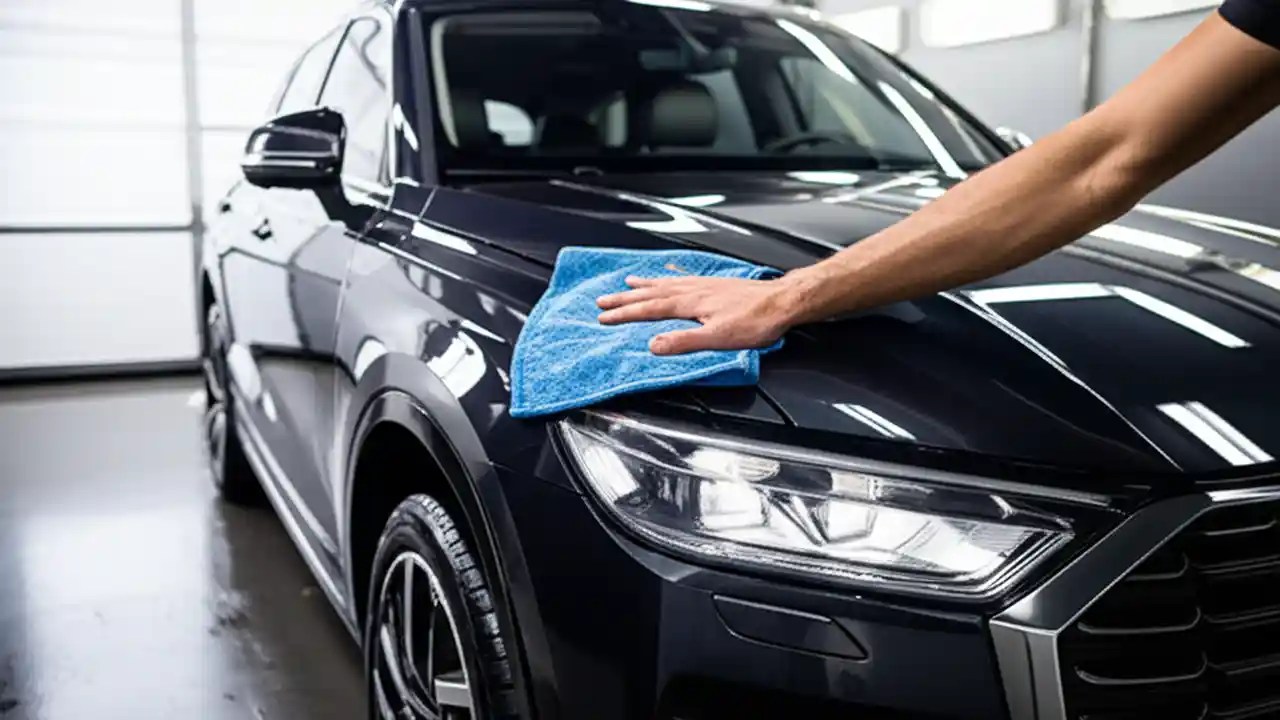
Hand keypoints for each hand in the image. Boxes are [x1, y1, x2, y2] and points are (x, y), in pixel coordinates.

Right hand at [596, 275, 800, 354]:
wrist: (782, 302)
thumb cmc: (755, 321)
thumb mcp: (718, 338)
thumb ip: (684, 341)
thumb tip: (653, 345)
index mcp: (689, 303)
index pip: (648, 309)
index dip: (624, 314)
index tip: (603, 317)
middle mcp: (692, 290)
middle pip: (651, 294)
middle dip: (625, 299)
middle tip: (602, 300)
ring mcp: (703, 285)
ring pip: (664, 284)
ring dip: (643, 286)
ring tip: (627, 283)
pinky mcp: (714, 285)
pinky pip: (680, 279)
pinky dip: (667, 278)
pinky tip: (667, 278)